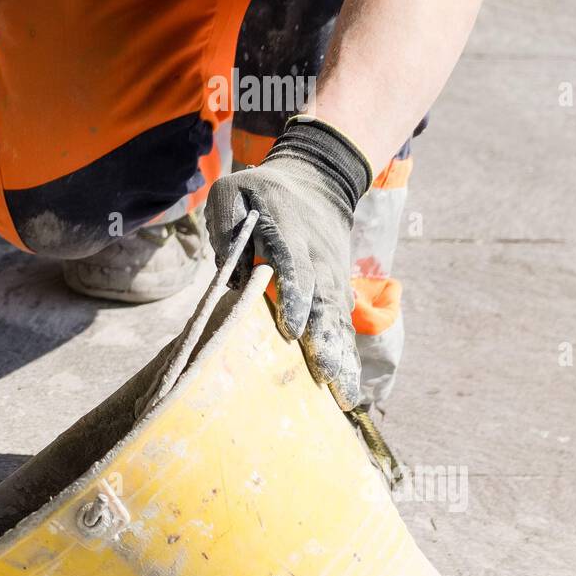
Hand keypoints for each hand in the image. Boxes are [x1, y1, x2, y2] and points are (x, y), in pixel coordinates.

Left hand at [205, 117, 371, 410]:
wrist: (318, 179)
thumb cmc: (261, 192)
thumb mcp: (232, 192)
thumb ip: (226, 225)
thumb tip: (234, 274)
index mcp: (289, 232)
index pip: (295, 268)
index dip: (294, 298)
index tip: (291, 330)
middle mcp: (317, 258)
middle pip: (323, 303)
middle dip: (325, 342)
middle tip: (327, 379)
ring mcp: (332, 275)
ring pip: (338, 320)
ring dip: (342, 357)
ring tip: (345, 395)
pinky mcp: (338, 289)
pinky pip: (343, 324)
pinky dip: (347, 354)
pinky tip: (349, 389)